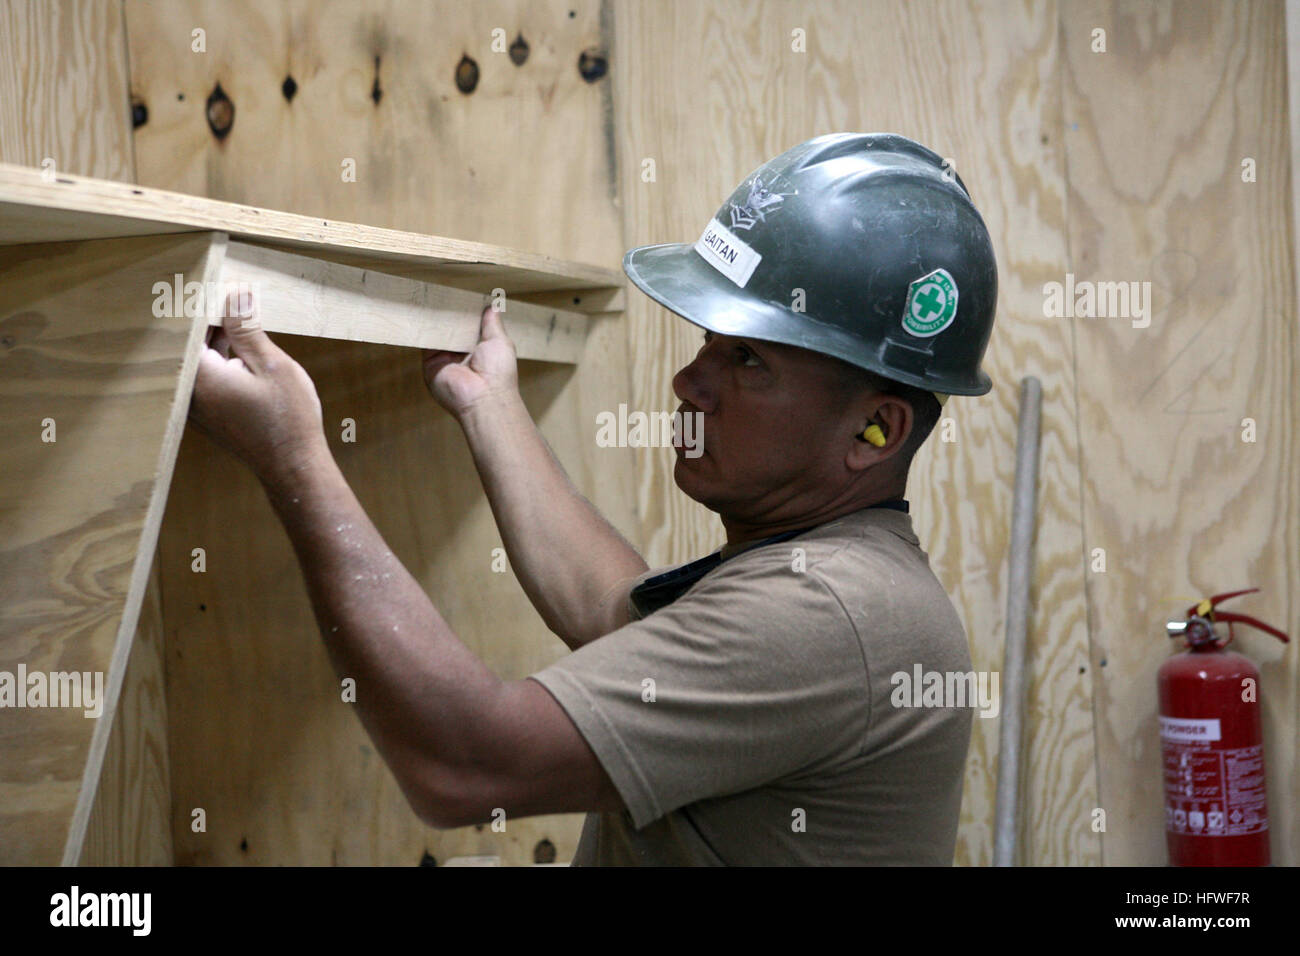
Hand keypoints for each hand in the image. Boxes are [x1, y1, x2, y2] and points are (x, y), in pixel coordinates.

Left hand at [188, 291, 326, 483]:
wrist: (294, 467)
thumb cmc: (287, 418)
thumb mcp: (272, 365)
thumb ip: (247, 329)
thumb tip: (236, 294)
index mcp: (199, 375)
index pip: (187, 327)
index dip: (200, 303)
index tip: (214, 282)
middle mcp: (189, 392)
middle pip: (189, 342)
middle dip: (209, 319)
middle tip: (230, 293)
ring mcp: (197, 405)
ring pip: (199, 359)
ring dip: (216, 339)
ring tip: (239, 315)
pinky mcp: (210, 413)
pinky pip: (207, 376)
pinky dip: (220, 359)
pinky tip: (242, 349)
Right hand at [421, 304, 518, 418]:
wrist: (484, 397)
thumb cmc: (498, 372)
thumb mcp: (500, 341)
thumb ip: (493, 323)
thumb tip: (493, 306)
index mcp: (478, 349)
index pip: (469, 326)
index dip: (465, 312)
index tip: (461, 295)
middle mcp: (460, 354)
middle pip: (451, 328)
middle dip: (448, 313)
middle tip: (443, 291)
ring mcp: (444, 358)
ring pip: (437, 333)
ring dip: (435, 319)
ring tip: (432, 296)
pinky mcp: (430, 362)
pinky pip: (424, 342)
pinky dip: (424, 328)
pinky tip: (424, 312)